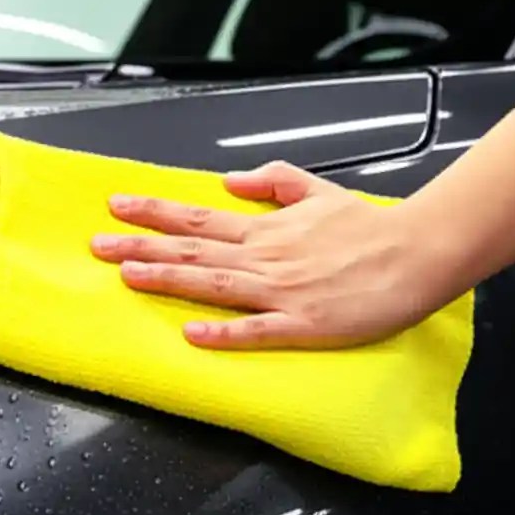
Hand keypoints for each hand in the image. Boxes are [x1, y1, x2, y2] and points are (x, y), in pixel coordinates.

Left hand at [90, 161, 466, 348]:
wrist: (417, 253)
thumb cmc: (369, 228)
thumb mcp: (318, 190)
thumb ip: (272, 182)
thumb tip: (229, 180)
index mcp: (267, 229)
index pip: (199, 217)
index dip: (155, 212)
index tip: (118, 207)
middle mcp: (266, 257)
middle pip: (193, 248)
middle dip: (141, 245)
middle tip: (97, 245)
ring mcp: (282, 291)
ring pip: (213, 283)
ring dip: (168, 278)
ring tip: (127, 276)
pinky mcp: (304, 324)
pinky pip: (256, 330)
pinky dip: (223, 332)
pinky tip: (191, 333)